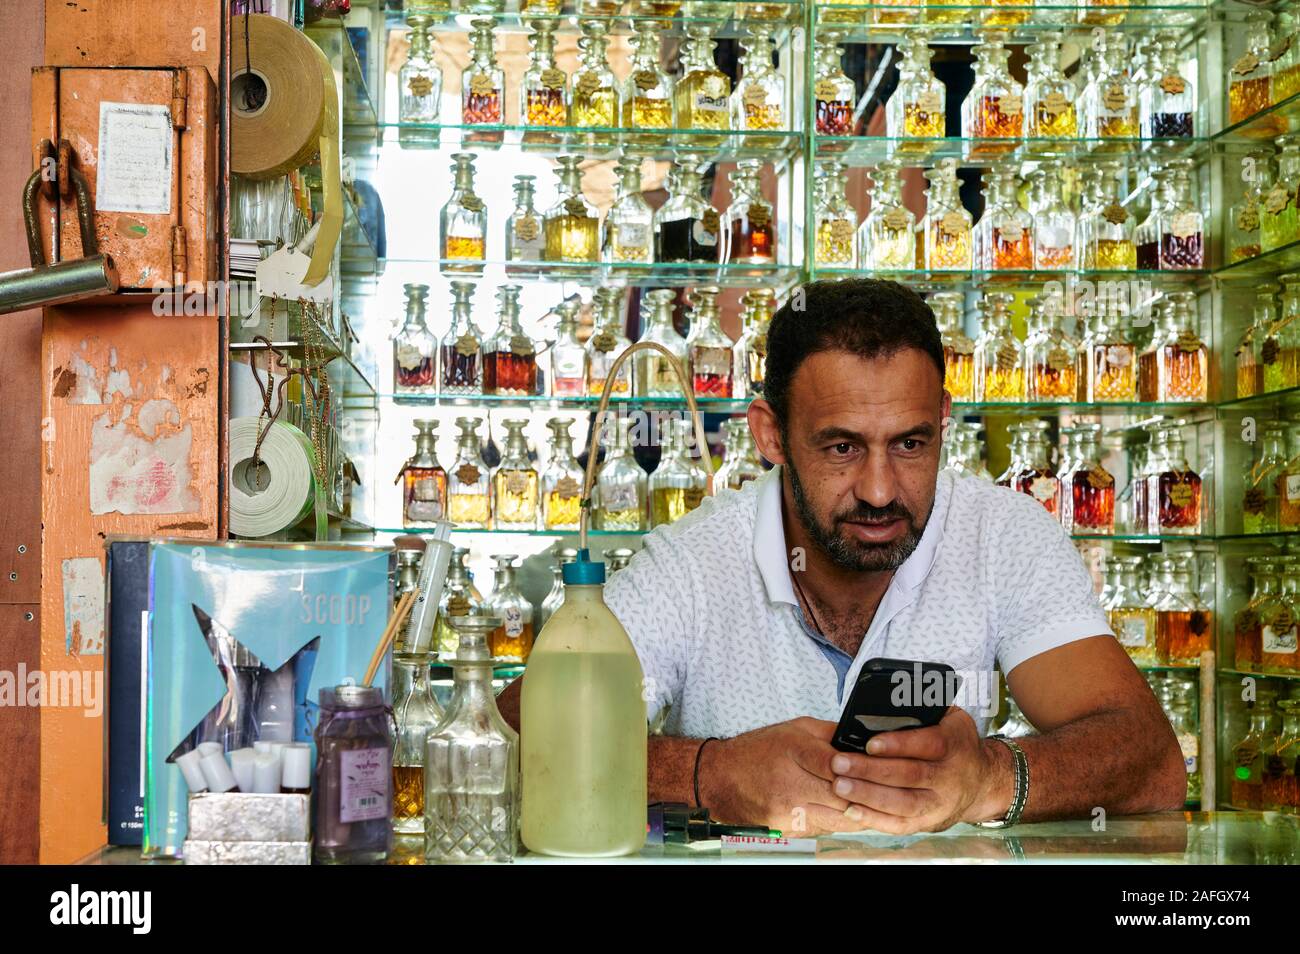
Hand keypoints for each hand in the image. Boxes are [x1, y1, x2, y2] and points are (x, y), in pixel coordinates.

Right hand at [699, 717, 874, 836]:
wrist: (717, 779)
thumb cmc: (756, 751)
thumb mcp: (792, 729)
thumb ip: (828, 733)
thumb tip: (862, 737)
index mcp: (793, 750)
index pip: (838, 763)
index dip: (861, 768)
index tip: (878, 767)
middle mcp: (790, 782)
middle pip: (843, 794)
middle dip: (866, 793)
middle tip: (886, 791)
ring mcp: (787, 809)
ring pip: (838, 818)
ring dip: (858, 812)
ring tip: (873, 805)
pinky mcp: (786, 828)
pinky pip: (824, 828)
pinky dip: (838, 821)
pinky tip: (847, 814)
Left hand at [827, 706, 1012, 834]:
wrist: (983, 783)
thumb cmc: (955, 742)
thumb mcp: (950, 718)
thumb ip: (926, 707)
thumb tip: (891, 691)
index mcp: (954, 745)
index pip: (927, 744)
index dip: (898, 744)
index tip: (869, 743)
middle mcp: (949, 777)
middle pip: (909, 775)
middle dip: (870, 770)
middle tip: (838, 763)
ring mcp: (940, 803)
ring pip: (903, 803)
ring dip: (868, 796)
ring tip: (839, 786)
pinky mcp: (929, 822)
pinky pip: (901, 824)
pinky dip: (875, 820)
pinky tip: (851, 810)